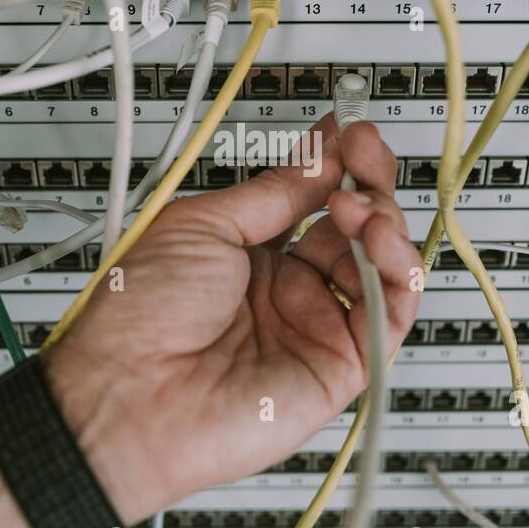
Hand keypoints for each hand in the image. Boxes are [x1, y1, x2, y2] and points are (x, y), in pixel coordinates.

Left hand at [46, 114, 421, 526]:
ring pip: (383, 269)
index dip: (340, 165)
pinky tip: (376, 241)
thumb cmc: (140, 319)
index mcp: (252, 256)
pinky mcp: (340, 368)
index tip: (349, 131)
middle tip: (361, 155)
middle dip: (369, 185)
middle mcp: (288, 291)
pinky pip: (392, 318)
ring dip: (385, 224)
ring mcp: (314, 327)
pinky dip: (399, 274)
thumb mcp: (205, 226)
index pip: (317, 202)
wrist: (129, 395)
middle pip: (358, 230)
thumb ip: (276, 193)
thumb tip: (322, 154)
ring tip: (357, 208)